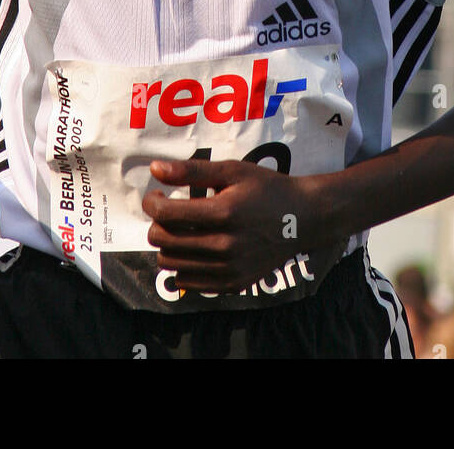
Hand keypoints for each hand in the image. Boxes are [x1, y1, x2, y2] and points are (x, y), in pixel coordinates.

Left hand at [142, 159, 315, 293]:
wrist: (302, 219)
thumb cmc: (266, 188)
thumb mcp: (232, 170)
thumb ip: (191, 170)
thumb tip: (155, 169)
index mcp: (224, 213)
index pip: (166, 214)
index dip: (151, 202)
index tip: (156, 195)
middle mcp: (225, 246)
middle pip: (164, 241)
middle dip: (156, 223)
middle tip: (167, 211)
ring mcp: (228, 269)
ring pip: (171, 264)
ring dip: (167, 245)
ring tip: (179, 229)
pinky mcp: (232, 284)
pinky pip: (187, 282)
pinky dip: (182, 265)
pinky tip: (193, 248)